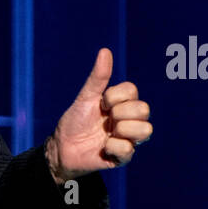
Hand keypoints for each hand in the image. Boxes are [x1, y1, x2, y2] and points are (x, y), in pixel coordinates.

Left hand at [45, 47, 151, 181]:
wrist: (61, 147)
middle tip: (105, 120)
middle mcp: (129, 120)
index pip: (132, 91)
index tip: (100, 104)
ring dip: (121, 130)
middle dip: (119, 113)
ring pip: (146, 130)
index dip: (114, 96)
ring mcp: (128, 139)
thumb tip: (105, 51)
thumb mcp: (85, 98)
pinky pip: (128, 149)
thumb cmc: (75, 122)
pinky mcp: (123, 157)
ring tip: (107, 134)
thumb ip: (97, 78)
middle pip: (144, 109)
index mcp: (122, 104)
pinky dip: (112, 147)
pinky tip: (103, 148)